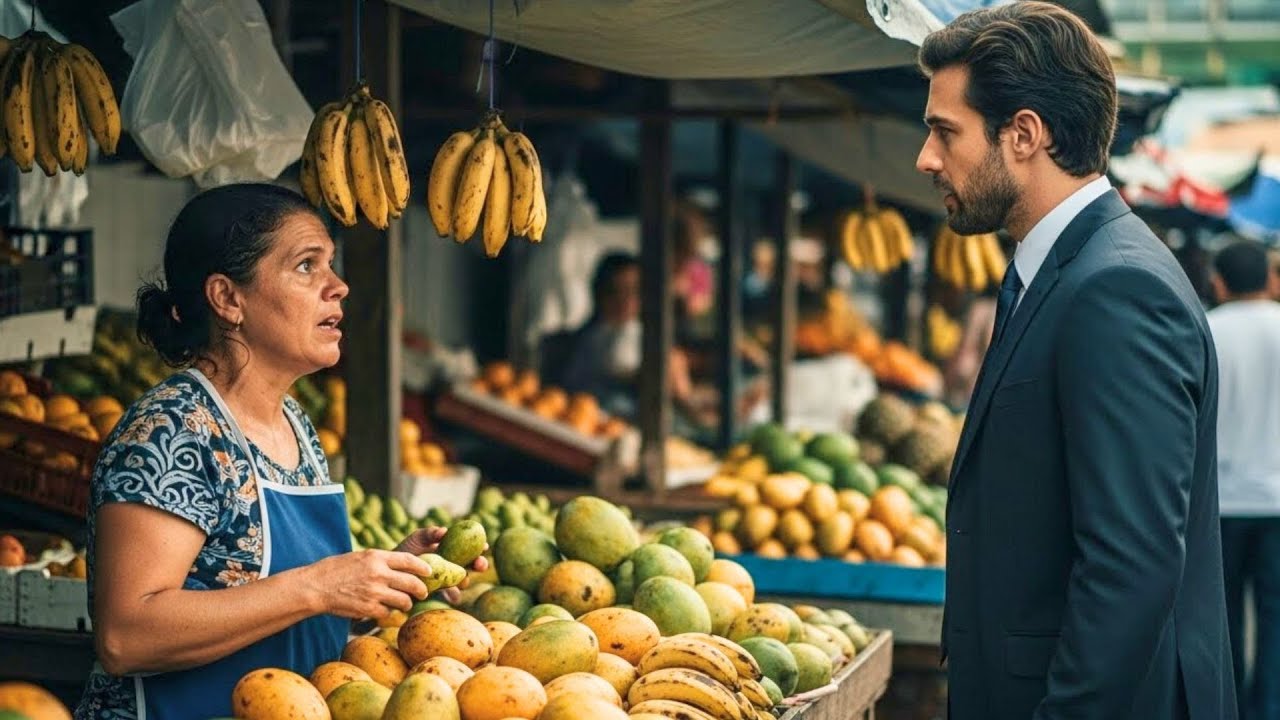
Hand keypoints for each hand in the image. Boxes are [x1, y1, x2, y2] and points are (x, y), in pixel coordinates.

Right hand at [301, 549, 431, 619]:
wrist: (316, 586)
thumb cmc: (336, 569)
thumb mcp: (360, 557)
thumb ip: (380, 561)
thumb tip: (402, 566)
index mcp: (377, 557)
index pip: (410, 561)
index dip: (423, 568)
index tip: (429, 572)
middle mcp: (379, 573)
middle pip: (412, 583)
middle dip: (421, 590)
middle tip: (423, 593)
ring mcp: (375, 592)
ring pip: (404, 600)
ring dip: (406, 604)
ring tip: (404, 604)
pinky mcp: (368, 608)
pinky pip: (388, 613)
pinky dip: (388, 613)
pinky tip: (383, 610)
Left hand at [395, 527, 489, 604]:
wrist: (393, 570)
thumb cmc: (407, 550)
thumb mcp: (417, 538)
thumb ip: (430, 533)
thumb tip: (444, 531)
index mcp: (452, 549)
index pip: (470, 547)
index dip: (479, 547)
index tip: (484, 547)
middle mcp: (453, 564)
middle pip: (472, 565)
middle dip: (480, 564)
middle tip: (481, 565)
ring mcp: (448, 579)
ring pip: (464, 581)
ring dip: (466, 581)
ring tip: (463, 581)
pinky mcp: (440, 592)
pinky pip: (451, 595)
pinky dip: (454, 596)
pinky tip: (452, 596)